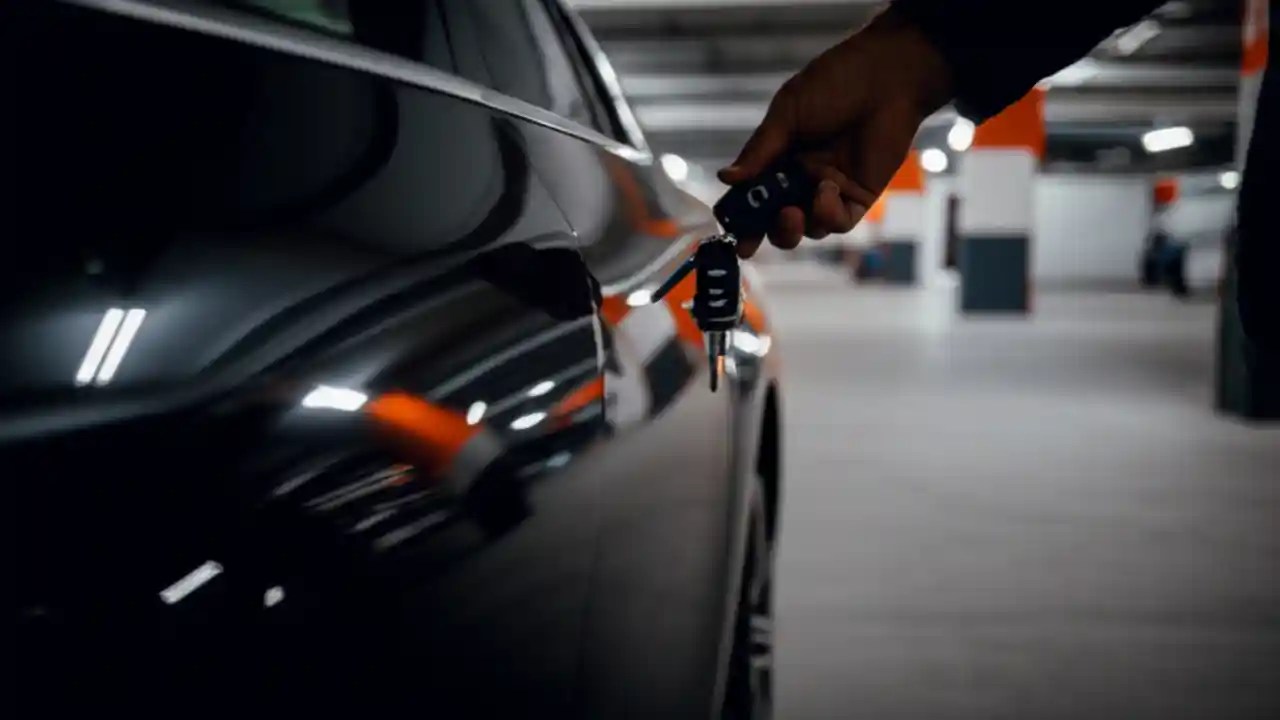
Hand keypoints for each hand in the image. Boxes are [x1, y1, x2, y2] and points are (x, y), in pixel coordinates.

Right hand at [717, 9, 952, 257]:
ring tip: (792, 211)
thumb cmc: (835, 84)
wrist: (886, 76)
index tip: (729, 232)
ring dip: (794, 227)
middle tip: (752, 240)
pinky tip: (826, 189)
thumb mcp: (788, 113)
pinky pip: (838, 222)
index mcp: (780, 157)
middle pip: (779, 221)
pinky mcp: (859, 196)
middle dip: (766, 233)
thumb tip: (725, 178)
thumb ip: (759, 151)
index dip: (741, 216)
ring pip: (809, 229)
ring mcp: (831, 190)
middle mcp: (803, 178)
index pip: (755, 195)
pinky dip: (827, 215)